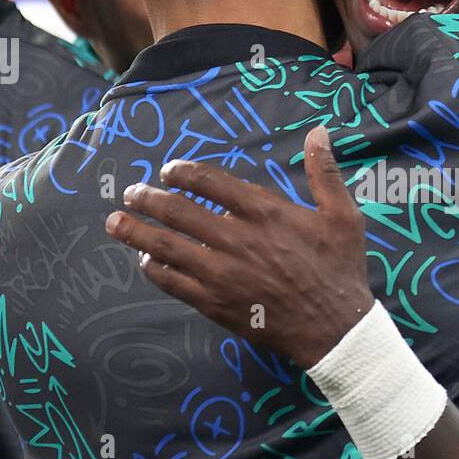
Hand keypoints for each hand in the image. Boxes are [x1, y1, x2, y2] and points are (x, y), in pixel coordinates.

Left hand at [105, 127, 374, 366]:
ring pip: (166, 247)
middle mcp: (236, 238)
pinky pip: (174, 283)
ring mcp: (222, 273)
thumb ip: (325, 171)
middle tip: (131, 192)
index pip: (210, 182)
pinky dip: (154, 270)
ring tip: (115, 222)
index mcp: (265, 212)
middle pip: (178, 211)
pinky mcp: (215, 303)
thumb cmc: (340, 268)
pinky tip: (144, 262)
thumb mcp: (343, 215)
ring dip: (136, 232)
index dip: (183, 173)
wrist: (336, 327)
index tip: (168, 170)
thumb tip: (319, 130)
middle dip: (148, 199)